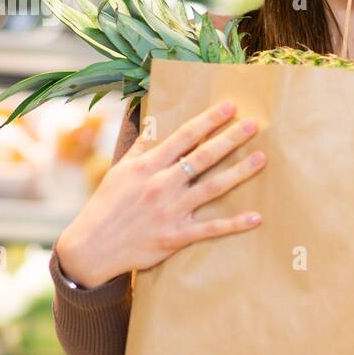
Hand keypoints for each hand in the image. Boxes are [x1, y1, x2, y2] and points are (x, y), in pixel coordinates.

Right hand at [55, 101, 265, 287]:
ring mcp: (171, 211)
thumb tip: (153, 120)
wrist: (92, 247)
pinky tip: (255, 217)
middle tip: (254, 124)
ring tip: (262, 158)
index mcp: (148, 166)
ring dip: (239, 173)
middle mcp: (162, 185)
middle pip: (203, 157)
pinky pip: (210, 229)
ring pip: (212, 188)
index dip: (208, 120)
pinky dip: (234, 224)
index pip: (184, 136)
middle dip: (230, 139)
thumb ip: (141, 146)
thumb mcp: (120, 170)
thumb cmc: (107, 205)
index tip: (229, 107)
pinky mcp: (176, 237)